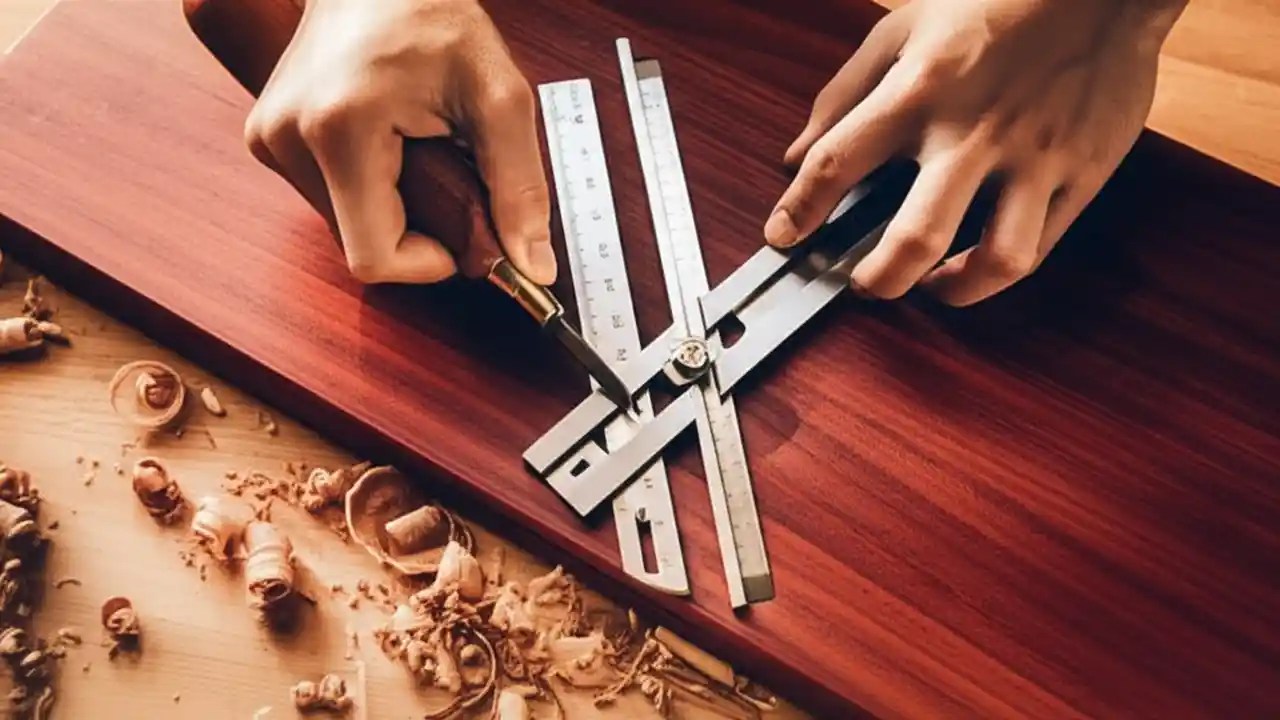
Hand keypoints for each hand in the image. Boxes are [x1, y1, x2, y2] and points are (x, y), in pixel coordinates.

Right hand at [244, 0, 553, 284]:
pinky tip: (390, 144)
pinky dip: (368, 188)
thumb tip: (534, 266)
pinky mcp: (269, 136)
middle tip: (449, 173)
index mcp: (338, 129)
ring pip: (345, 225)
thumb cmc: (434, 15)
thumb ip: (519, 187)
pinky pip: (329, 197)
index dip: (429, 261)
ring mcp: (271, 138)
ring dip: (391, 207)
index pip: (375, 259)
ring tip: (418, 148)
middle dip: (415, 226)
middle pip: (361, 243)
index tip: (464, 229)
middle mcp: (288, 138)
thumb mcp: (499, 98)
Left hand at [766, 0, 1187, 305]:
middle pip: (916, 237)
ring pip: (995, 260)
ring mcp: (1034, 157)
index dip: (800, 210)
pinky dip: (1000, 270)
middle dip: (877, 280)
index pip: (838, 163)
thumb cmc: (995, 1)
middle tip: (862, 284)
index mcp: (918, 91)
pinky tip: (977, 264)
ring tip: (928, 285)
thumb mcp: (902, 28)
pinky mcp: (1083, 171)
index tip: (783, 236)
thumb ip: (843, 95)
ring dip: (952, 291)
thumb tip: (797, 156)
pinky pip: (1040, 245)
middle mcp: (973, 133)